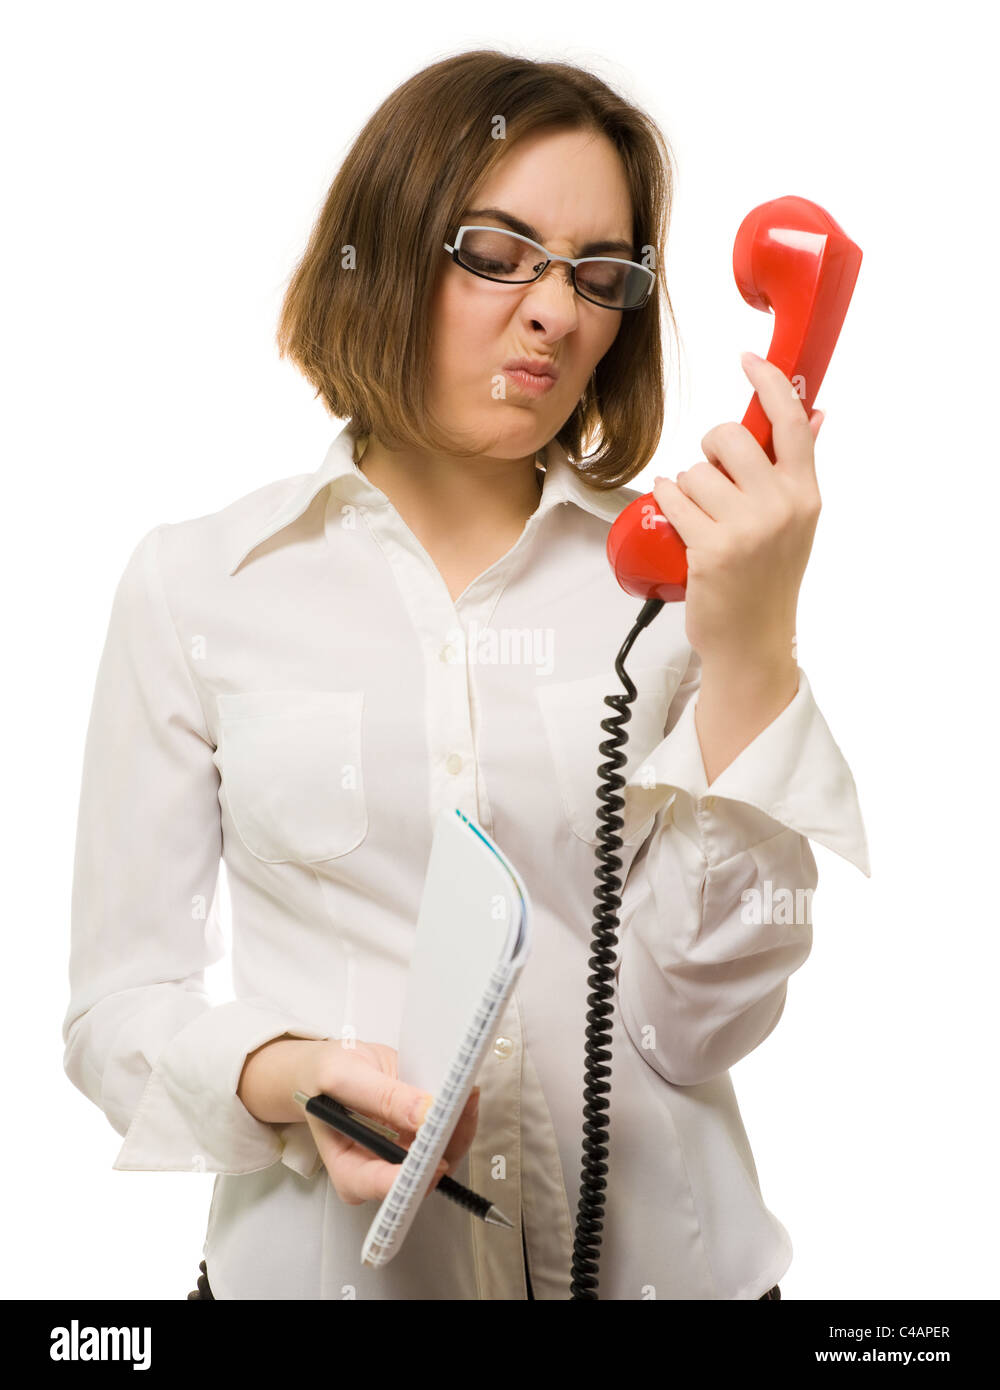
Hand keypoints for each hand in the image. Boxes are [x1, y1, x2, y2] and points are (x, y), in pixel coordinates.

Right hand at [299, 1038, 480, 1205]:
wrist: (334, 1065)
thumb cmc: (323, 1076)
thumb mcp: (342, 1077)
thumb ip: (382, 1096)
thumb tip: (425, 1113)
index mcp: (350, 1170)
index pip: (386, 1186)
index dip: (415, 1172)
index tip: (436, 1150)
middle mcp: (382, 1170)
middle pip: (424, 1174)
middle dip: (447, 1143)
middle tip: (461, 1108)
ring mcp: (405, 1155)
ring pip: (445, 1154)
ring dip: (460, 1125)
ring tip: (465, 1093)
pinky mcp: (422, 1136)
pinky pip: (450, 1134)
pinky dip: (460, 1114)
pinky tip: (463, 1092)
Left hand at [651, 352, 823, 672]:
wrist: (752, 643)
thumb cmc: (768, 580)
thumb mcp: (797, 522)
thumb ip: (799, 468)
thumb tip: (818, 414)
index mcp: (805, 494)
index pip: (791, 421)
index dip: (769, 382)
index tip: (749, 359)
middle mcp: (781, 507)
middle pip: (729, 437)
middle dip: (709, 449)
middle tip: (711, 476)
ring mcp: (747, 529)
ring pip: (694, 471)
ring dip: (686, 487)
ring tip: (699, 517)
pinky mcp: (711, 549)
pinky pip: (673, 498)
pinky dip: (666, 500)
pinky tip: (676, 517)